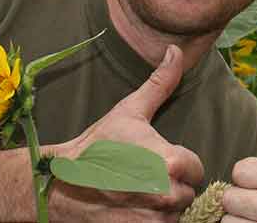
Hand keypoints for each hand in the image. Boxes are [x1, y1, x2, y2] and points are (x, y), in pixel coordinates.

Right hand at [47, 44, 203, 221]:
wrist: (60, 182)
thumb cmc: (97, 145)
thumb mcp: (129, 110)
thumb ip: (161, 82)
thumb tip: (176, 51)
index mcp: (170, 162)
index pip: (196, 168)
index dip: (179, 163)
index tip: (159, 160)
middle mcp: (166, 194)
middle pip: (188, 192)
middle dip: (171, 185)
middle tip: (144, 176)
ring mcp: (153, 220)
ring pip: (176, 213)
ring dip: (162, 205)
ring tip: (137, 191)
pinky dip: (149, 220)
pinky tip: (132, 207)